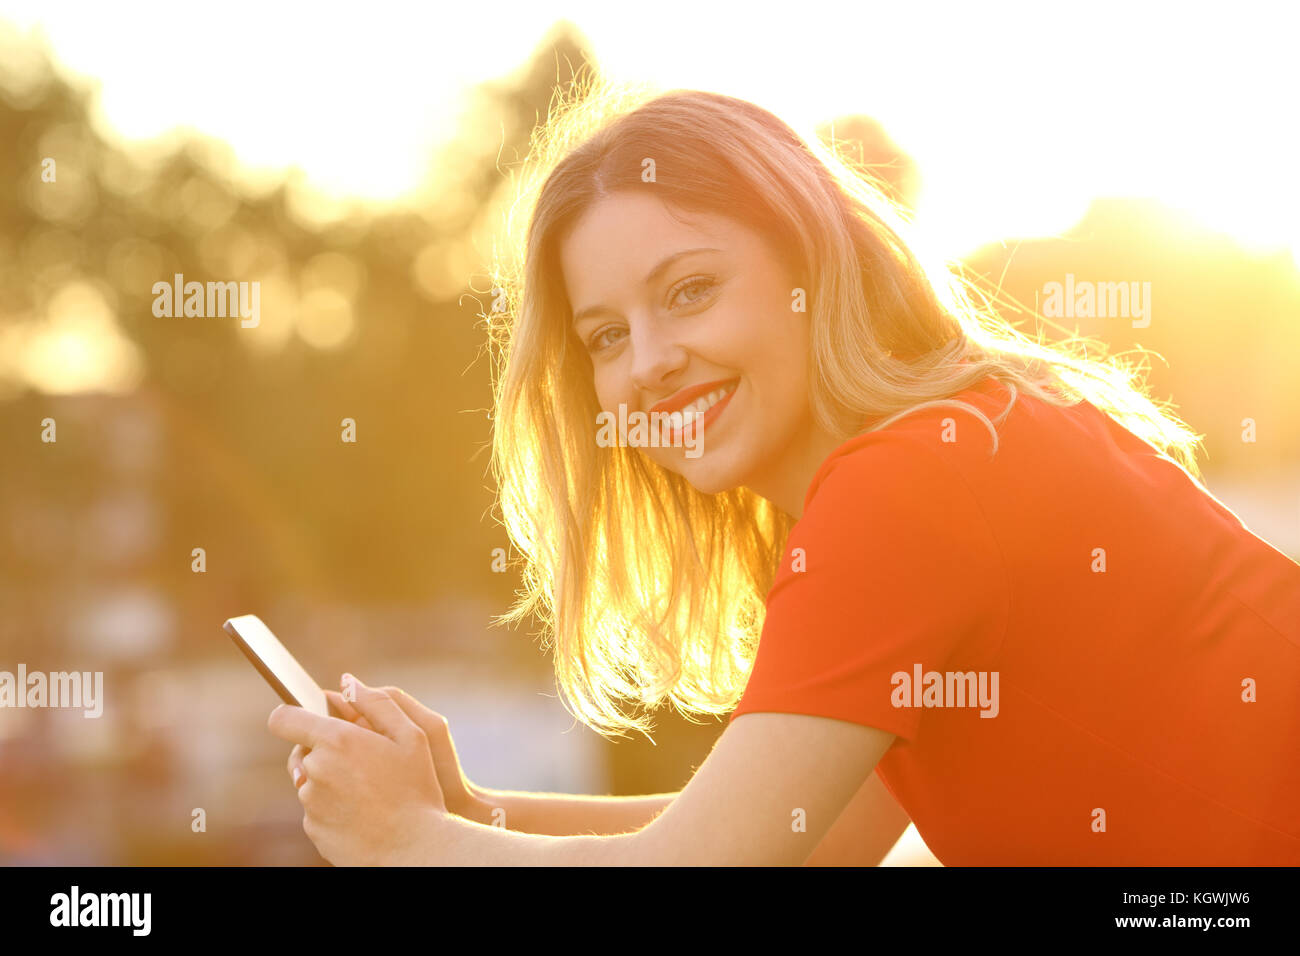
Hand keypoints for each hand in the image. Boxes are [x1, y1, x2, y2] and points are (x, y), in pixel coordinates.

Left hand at [287, 683, 486, 822]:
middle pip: (302, 750)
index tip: (307, 717)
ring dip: (331, 779)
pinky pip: (316, 808)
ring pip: (311, 780)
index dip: (293, 713)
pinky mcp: (313, 829)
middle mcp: (316, 770)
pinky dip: (333, 806)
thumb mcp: (412, 735)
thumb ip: (378, 702)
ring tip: (370, 790)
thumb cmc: (418, 788)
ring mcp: (311, 802)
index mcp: (338, 741)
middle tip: (362, 760)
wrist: (414, 849)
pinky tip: (363, 812)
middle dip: (324, 749)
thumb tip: (346, 682)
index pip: (285, 718)